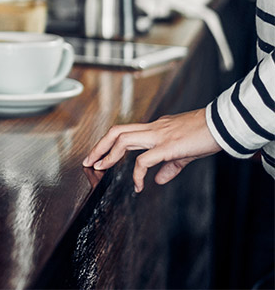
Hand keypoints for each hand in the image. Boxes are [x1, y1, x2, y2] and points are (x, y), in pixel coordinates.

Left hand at [82, 109, 221, 191]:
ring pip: (123, 139)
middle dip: (99, 146)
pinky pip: (144, 160)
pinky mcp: (168, 146)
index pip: (124, 132)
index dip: (108, 143)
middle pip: (117, 132)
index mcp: (155, 128)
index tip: (98, 156)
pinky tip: (138, 185)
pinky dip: (136, 173)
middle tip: (88, 162)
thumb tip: (158, 180)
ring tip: (100, 168)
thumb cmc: (206, 136)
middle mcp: (153, 128)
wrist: (223, 125)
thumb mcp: (184, 153)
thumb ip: (169, 166)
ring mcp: (159, 136)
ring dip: (108, 155)